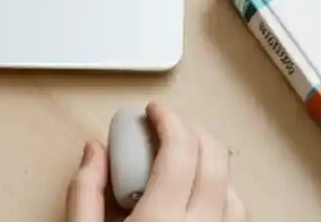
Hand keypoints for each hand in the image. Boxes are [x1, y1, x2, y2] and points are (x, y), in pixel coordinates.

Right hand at [66, 102, 245, 221]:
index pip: (179, 151)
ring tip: (185, 161)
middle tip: (169, 127)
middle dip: (194, 133)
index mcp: (160, 221)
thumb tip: (94, 149)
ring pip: (233, 190)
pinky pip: (236, 217)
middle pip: (216, 162)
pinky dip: (222, 195)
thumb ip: (85, 192)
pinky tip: (198, 198)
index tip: (154, 110)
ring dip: (212, 166)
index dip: (169, 120)